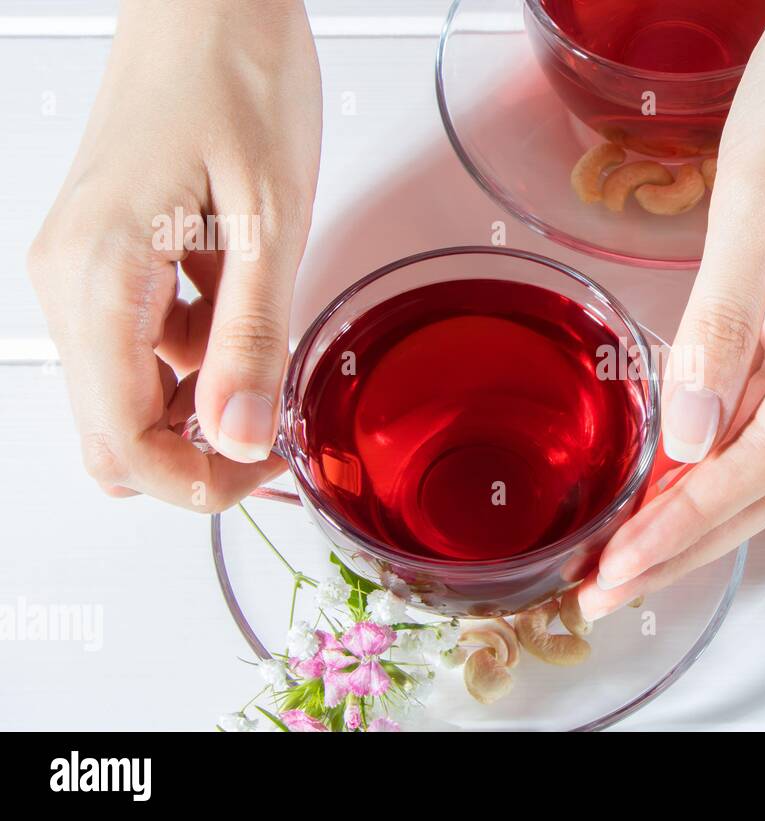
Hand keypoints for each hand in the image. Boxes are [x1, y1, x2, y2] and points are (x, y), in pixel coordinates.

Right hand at [28, 0, 321, 509]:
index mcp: (98, 280)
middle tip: (276, 428)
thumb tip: (242, 440)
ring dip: (202, 398)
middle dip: (195, 453)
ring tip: (272, 345)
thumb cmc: (235, 75)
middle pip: (113, 431)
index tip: (268, 472)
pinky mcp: (110, 254)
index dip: (198, 485)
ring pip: (129, 390)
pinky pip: (145, 339)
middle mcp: (71, 282)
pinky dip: (198, 351)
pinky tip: (244, 301)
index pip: (122, 445)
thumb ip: (251, 336)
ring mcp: (84, 269)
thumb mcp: (268, 217)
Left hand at [580, 0, 764, 617]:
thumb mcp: (762, 194)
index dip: (697, 519)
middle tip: (611, 590)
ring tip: (625, 555)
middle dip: (695, 539)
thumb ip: (725, 318)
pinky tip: (659, 479)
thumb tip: (688, 434)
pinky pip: (761, 398)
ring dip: (700, 506)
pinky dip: (708, 446)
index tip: (626, 566)